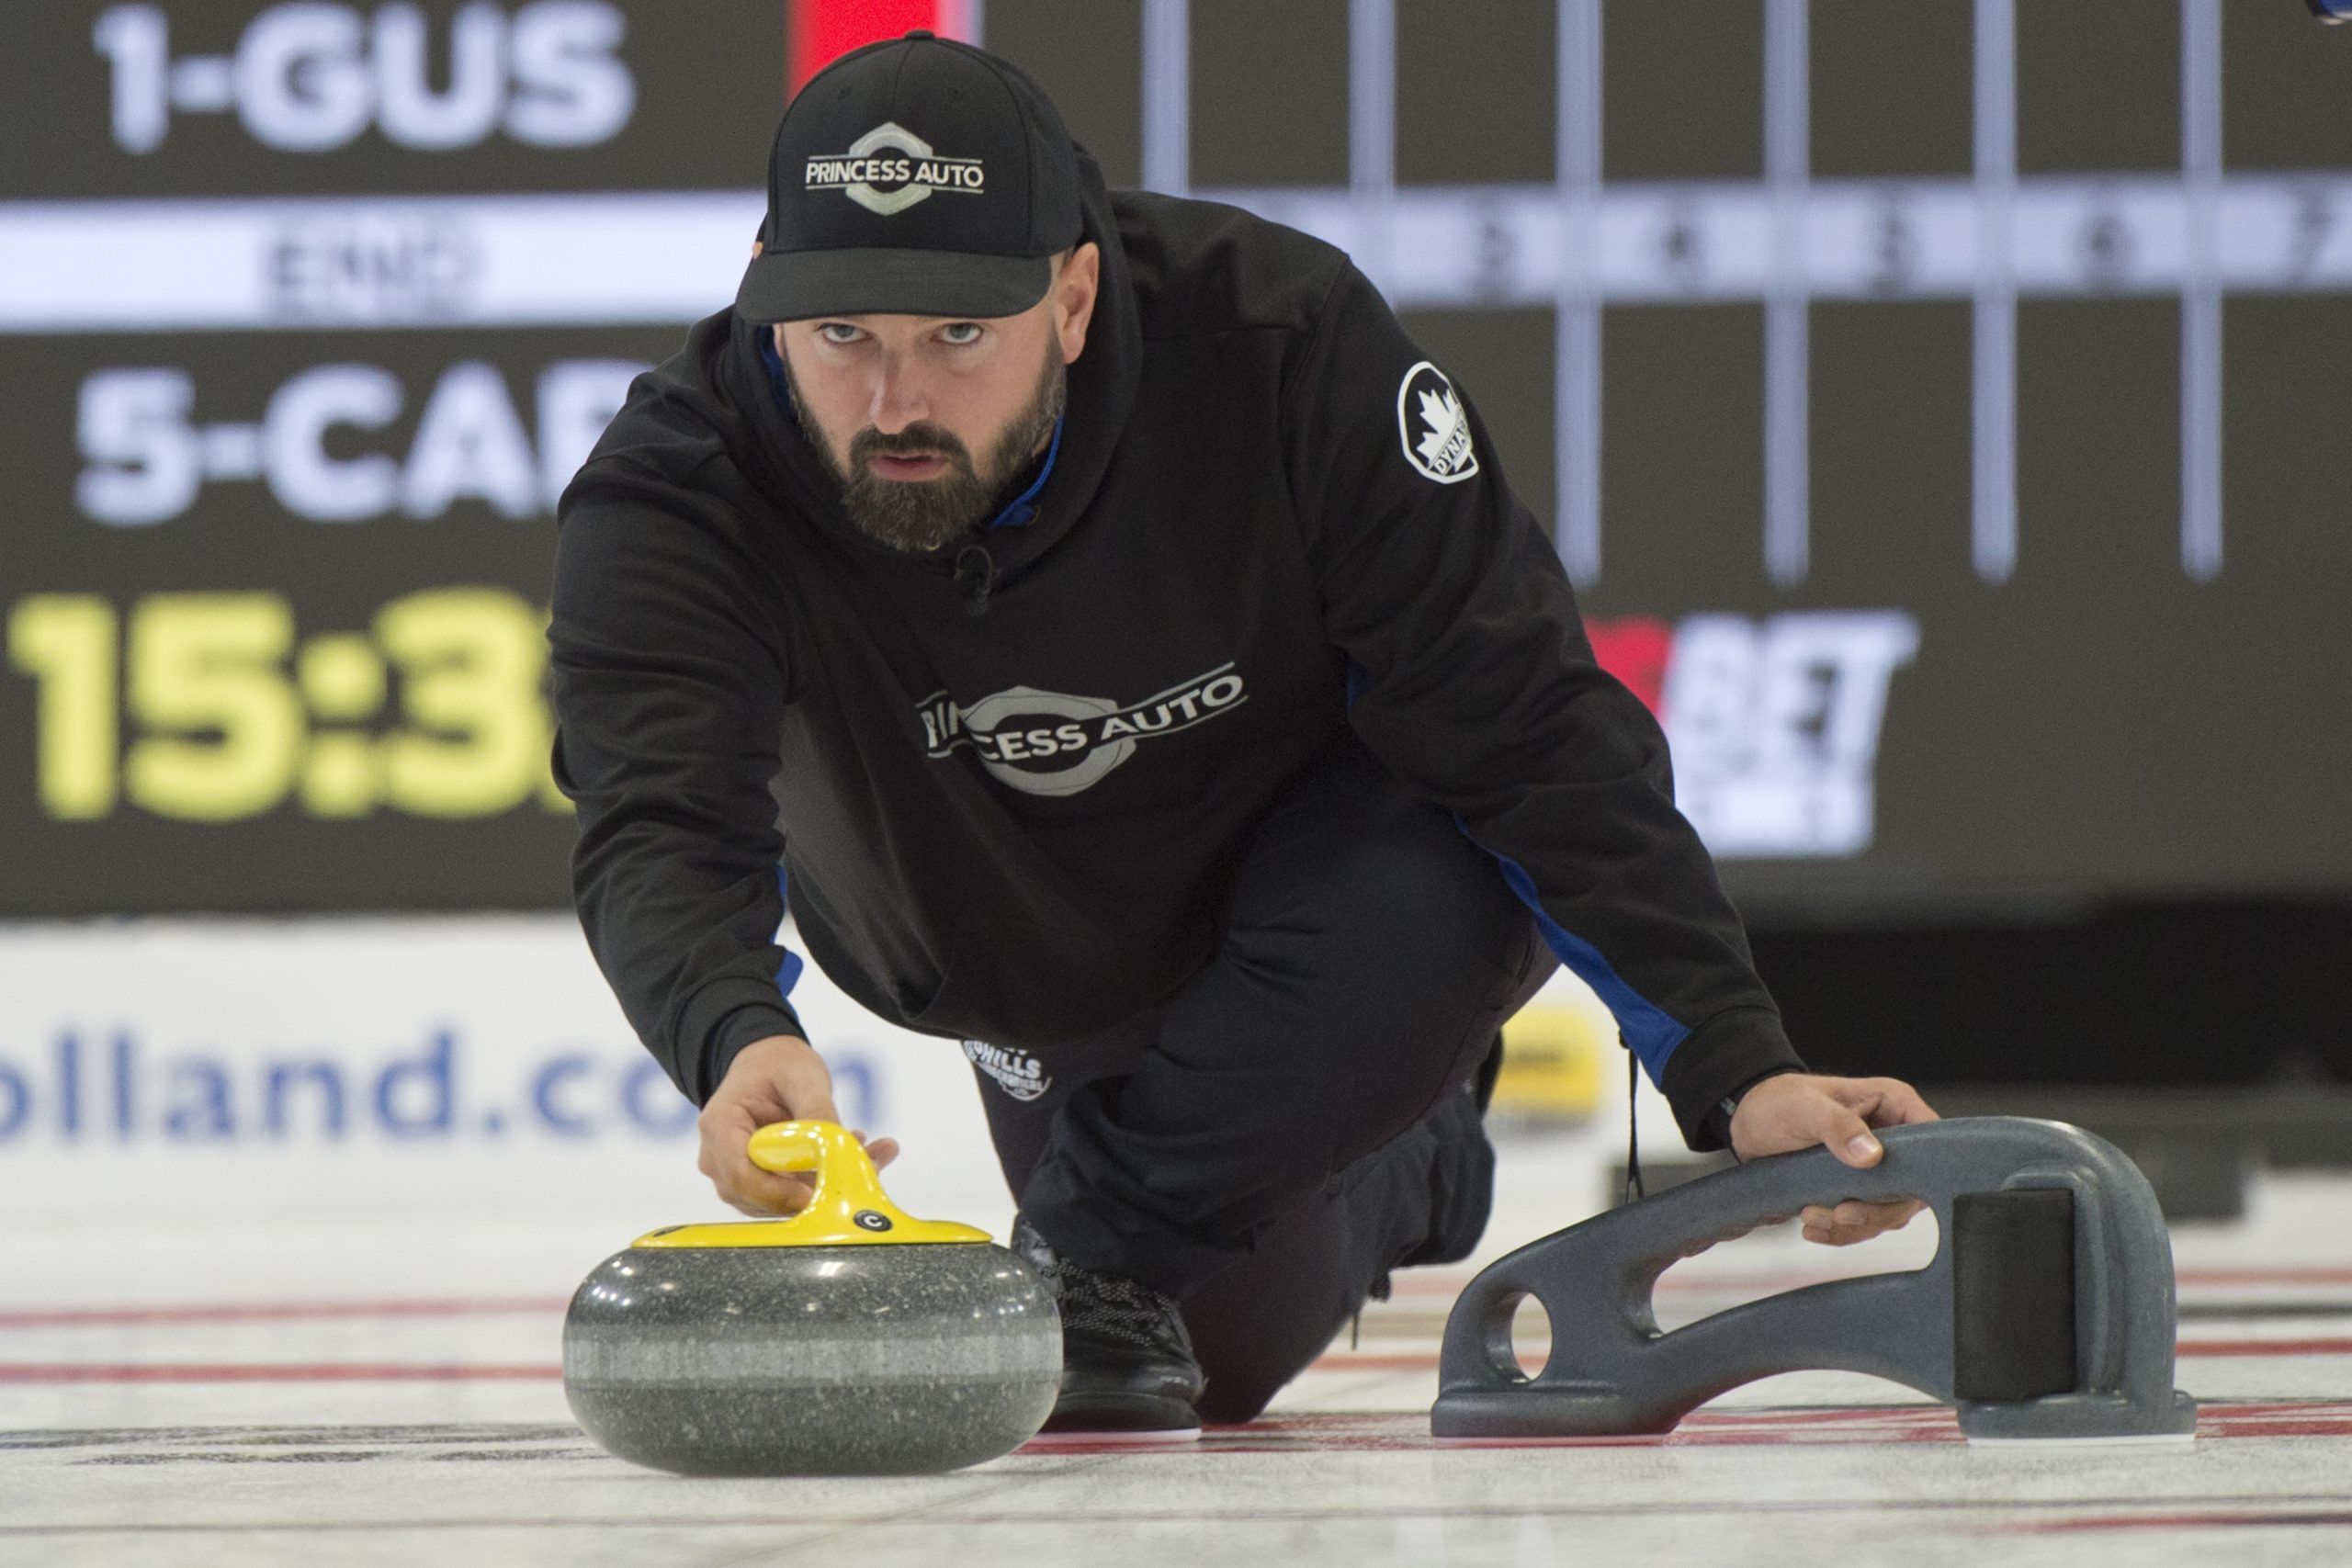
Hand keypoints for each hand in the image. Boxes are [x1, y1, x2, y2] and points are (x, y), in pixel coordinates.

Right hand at [696, 1034, 899, 1215]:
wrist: (768, 1065)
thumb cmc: (778, 1066)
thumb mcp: (802, 1077)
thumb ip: (816, 1111)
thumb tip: (836, 1148)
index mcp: (720, 1126)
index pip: (741, 1175)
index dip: (778, 1193)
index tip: (816, 1195)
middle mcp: (718, 1158)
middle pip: (759, 1197)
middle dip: (815, 1190)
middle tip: (868, 1167)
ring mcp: (734, 1177)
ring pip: (779, 1203)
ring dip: (827, 1188)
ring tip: (874, 1157)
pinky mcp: (758, 1187)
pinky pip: (791, 1198)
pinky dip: (827, 1185)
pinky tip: (863, 1159)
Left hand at [1728, 1073, 1939, 1246]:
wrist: (1747, 1125)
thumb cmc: (1776, 1103)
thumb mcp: (1803, 1107)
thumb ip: (1837, 1126)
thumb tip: (1872, 1155)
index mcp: (1893, 1106)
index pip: (1932, 1142)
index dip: (1924, 1171)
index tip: (1890, 1191)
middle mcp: (1894, 1139)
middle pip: (1913, 1188)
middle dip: (1877, 1210)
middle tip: (1842, 1213)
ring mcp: (1879, 1169)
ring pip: (1889, 1212)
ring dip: (1854, 1225)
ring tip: (1812, 1215)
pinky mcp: (1859, 1191)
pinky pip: (1865, 1223)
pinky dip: (1840, 1232)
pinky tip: (1814, 1228)